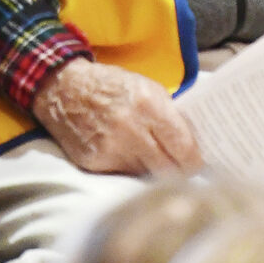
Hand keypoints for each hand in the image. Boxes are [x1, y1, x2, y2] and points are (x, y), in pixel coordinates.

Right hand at [30, 59, 201, 175]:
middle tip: (183, 170)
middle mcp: (130, 129)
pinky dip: (131, 170)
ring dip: (154, 172)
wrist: (64, 89)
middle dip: (179, 172)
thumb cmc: (111, 86)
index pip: (184, 148)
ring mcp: (111, 149)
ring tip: (154, 160)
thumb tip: (195, 146)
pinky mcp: (95, 164)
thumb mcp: (147, 87)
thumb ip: (170, 115)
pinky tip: (128, 156)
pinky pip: (124, 176)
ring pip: (147, 176)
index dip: (195, 162)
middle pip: (168, 170)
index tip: (199, 165)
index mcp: (148, 105)